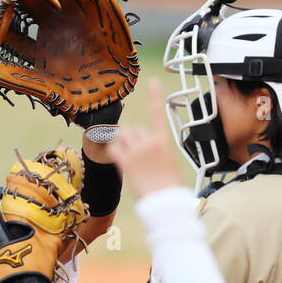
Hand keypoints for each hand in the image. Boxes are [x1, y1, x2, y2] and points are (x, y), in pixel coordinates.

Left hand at [105, 79, 184, 199]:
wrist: (164, 202)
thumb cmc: (168, 186)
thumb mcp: (168, 162)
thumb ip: (156, 149)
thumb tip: (145, 146)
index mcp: (163, 141)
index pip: (158, 113)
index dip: (155, 95)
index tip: (152, 80)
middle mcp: (149, 142)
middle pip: (134, 128)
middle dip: (132, 137)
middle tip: (135, 153)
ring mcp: (136, 152)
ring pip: (122, 135)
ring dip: (121, 141)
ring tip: (127, 155)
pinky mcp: (125, 162)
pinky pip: (112, 148)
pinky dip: (112, 150)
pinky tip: (117, 157)